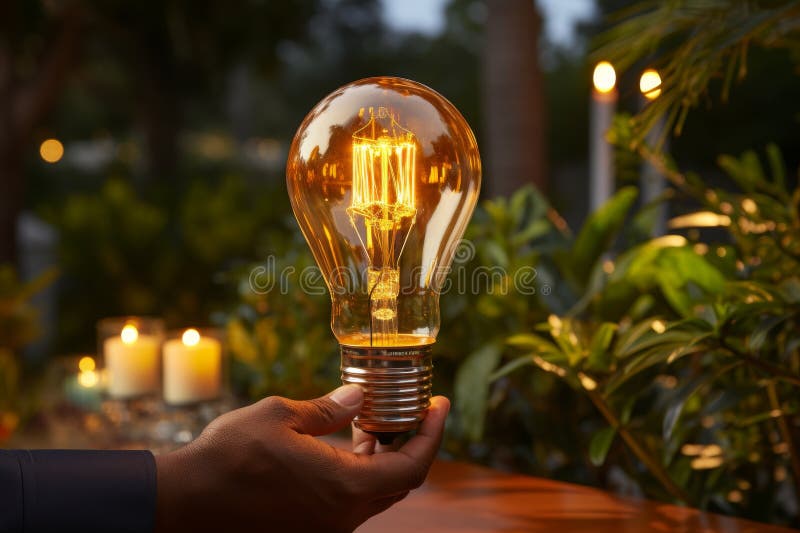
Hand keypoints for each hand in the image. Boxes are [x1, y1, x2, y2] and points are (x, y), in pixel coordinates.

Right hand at [155, 385, 449, 532]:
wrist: (183, 503)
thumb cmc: (229, 455)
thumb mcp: (281, 415)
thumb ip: (328, 409)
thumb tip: (359, 397)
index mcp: (344, 488)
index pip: (414, 466)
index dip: (433, 434)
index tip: (441, 405)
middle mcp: (342, 516)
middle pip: (399, 483)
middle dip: (413, 445)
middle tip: (412, 411)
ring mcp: (324, 528)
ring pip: (373, 494)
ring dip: (382, 460)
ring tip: (371, 424)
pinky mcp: (306, 530)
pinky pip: (348, 503)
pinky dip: (357, 476)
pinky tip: (342, 449)